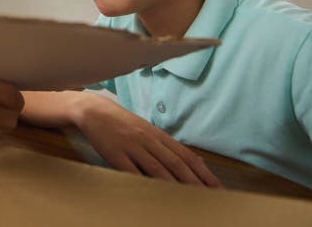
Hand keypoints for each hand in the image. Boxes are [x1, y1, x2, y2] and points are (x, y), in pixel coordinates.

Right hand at [75, 93, 221, 187]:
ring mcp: (132, 147)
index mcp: (159, 135)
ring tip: (188, 200)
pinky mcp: (115, 154)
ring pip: (157, 168)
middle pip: (176, 164)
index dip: (203, 173)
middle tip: (209, 198)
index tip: (217, 188)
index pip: (187, 156)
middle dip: (194, 182)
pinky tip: (153, 193)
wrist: (95, 111)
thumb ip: (170, 146)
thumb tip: (196, 160)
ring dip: (174, 185)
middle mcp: (149, 140)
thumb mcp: (149, 130)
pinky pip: (131, 171)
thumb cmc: (123, 123)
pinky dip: (144, 182)